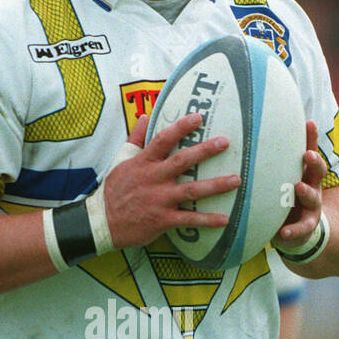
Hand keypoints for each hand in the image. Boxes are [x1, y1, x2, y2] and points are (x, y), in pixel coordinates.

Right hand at [102, 112, 240, 250]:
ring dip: (215, 185)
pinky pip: (188, 219)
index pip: (163, 139)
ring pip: (191, 190)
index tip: (199, 117)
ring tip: (236, 180)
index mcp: (144, 162)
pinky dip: (207, 220)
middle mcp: (154, 178)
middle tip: (225, 142)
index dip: (181, 127)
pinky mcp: (162, 220)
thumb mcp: (121, 160)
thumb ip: (135, 138)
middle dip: (205, 151)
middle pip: (182, 161)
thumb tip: (144, 116)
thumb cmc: (114, 190)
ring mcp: (159, 200)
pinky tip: (224, 219)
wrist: (102, 222)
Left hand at [274, 121, 326, 246]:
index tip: (308, 123)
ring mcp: (312, 207)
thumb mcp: (279, 180)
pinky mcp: (306, 227)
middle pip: (317, 171)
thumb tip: (249, 135)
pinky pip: (301, 229)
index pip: (309, 152)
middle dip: (314, 162)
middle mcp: (312, 187)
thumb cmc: (284, 198)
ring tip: (298, 187)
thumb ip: (269, 164)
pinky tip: (283, 233)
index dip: (311, 138)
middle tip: (307, 155)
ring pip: (313, 198)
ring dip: (306, 192)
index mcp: (305, 173)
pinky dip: (293, 231)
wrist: (296, 230)